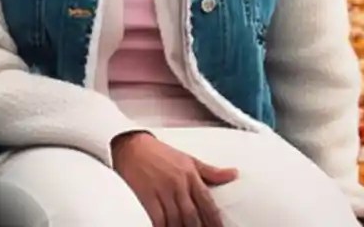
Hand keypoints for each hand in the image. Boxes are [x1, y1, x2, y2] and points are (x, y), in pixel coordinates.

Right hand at [111, 131, 237, 226]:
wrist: (130, 144)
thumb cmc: (159, 152)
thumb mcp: (187, 158)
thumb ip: (210, 171)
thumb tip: (233, 174)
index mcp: (190, 175)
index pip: (208, 204)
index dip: (215, 222)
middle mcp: (179, 183)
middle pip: (193, 216)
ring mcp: (162, 190)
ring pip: (176, 220)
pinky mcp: (146, 195)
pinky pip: (158, 218)